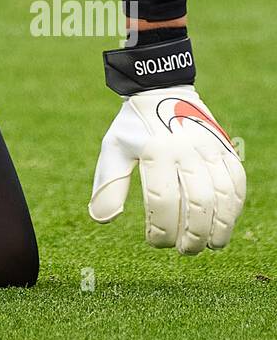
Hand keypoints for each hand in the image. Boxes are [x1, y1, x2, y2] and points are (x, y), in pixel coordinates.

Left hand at [89, 85, 245, 253]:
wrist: (161, 89)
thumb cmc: (134, 126)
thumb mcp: (114, 149)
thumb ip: (108, 184)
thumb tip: (102, 219)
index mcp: (155, 151)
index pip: (163, 200)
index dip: (161, 229)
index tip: (155, 241)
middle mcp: (185, 149)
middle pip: (198, 202)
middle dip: (193, 235)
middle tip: (184, 250)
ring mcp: (209, 148)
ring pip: (223, 195)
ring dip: (220, 227)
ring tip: (209, 245)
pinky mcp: (225, 148)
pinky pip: (237, 181)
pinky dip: (234, 207)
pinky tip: (225, 222)